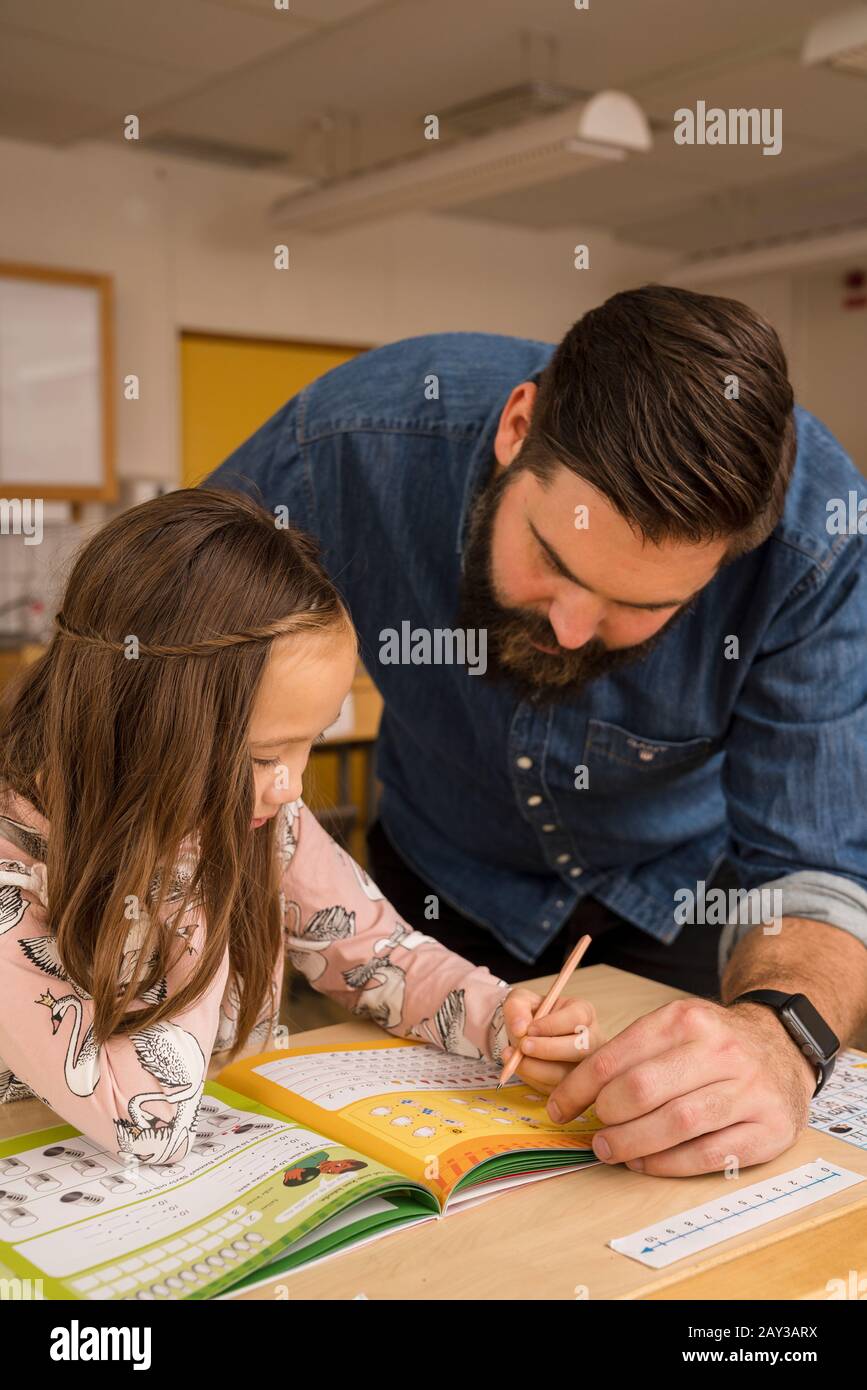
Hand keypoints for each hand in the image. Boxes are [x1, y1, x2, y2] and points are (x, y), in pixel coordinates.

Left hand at [501, 987, 606, 1093]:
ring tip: (515, 1059)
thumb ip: (516, 1007)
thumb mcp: (521, 1002)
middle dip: (548, 1049)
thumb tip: (519, 1028)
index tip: (529, 1029)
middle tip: (523, 1046)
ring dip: (538, 1068)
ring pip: (569, 1073)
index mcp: (583, 1013)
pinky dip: (535, 1080)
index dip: (552, 1024)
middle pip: (580, 1047)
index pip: (577, 1017)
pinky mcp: (574, 1086)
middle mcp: (591, 1039)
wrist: (529, 1039)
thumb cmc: (531, 1017)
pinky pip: (557, 1089)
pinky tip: (521, 1069)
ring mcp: (586, 1065)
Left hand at [545, 997, 816, 1175]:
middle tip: (595, 1134)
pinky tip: (646, 1163)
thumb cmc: (714, 1046)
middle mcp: (719, 1050)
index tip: (559, 1108)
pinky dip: (668, 1164)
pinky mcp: (767, 1129)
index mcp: (685, 1019)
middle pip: (643, 1089)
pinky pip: (707, 1154)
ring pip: (676, 1123)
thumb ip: (631, 1054)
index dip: (578, 1088)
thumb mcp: (675, 1028)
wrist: (783, 1048)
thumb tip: (574, 1093)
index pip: (617, 1056)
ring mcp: (748, 1090)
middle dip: (607, 1117)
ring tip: (612, 1150)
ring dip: (632, 1143)